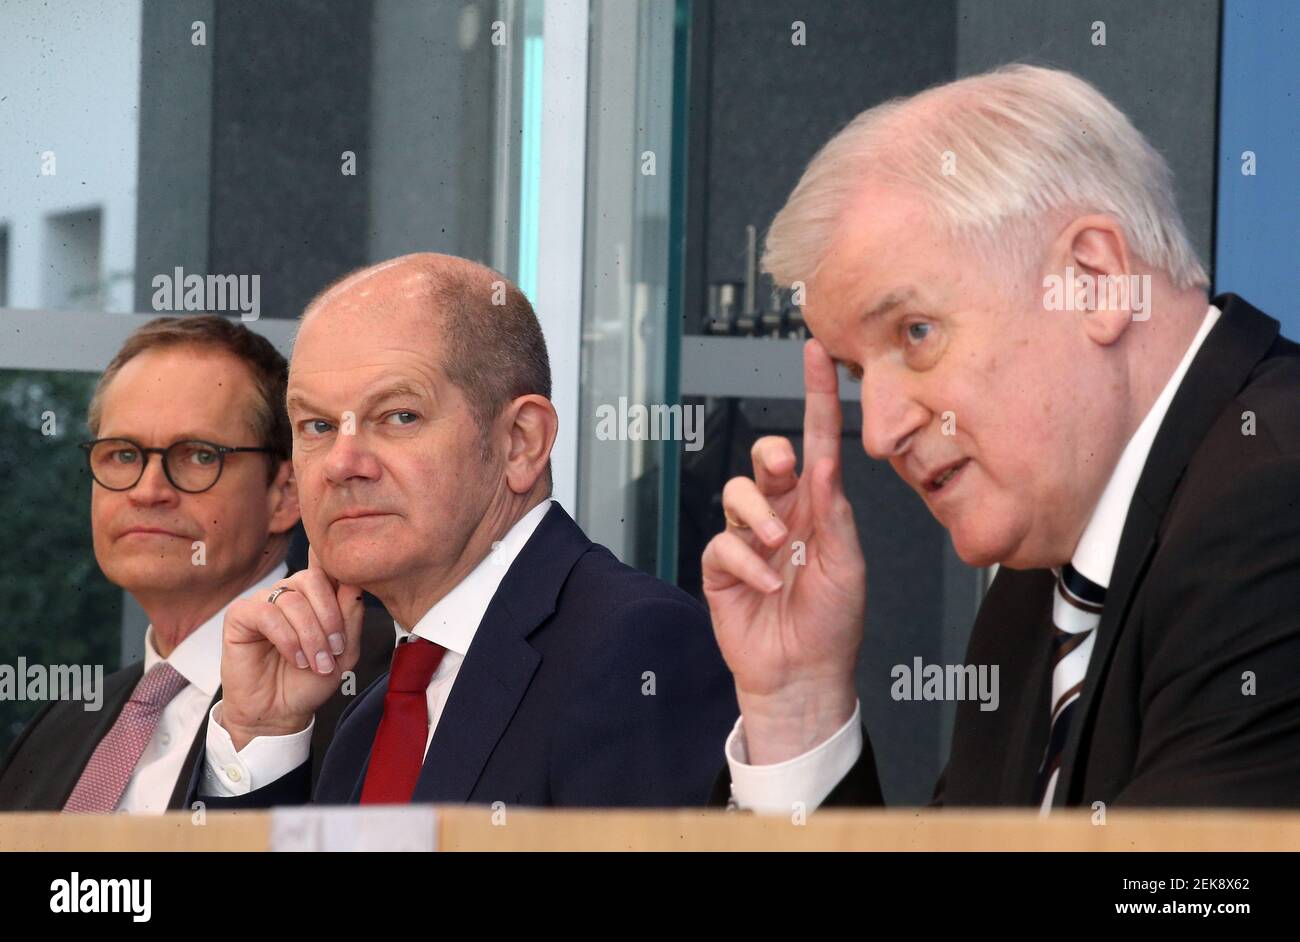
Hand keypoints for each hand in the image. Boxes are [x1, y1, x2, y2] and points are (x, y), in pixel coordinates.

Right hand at [219, 546, 364, 750]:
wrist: (280, 713)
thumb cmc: (309, 681)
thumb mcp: (344, 651)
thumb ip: (351, 616)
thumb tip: (354, 582)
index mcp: (314, 594)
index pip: (331, 572)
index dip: (343, 597)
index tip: (345, 634)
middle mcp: (288, 592)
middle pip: (313, 579)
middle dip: (329, 617)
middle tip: (334, 650)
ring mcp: (263, 601)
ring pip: (292, 600)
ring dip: (310, 635)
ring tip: (315, 663)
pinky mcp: (239, 616)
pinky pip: (266, 613)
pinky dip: (286, 638)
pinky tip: (295, 659)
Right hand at [702, 338, 865, 763]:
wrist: (803, 675)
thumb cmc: (833, 623)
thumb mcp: (848, 564)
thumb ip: (835, 513)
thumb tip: (828, 463)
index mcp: (818, 507)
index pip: (816, 441)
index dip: (817, 396)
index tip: (817, 354)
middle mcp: (782, 515)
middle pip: (763, 458)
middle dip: (768, 456)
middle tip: (780, 472)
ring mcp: (749, 539)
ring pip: (735, 493)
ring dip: (755, 517)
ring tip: (776, 550)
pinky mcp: (722, 567)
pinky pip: (721, 543)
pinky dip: (744, 562)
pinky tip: (766, 584)